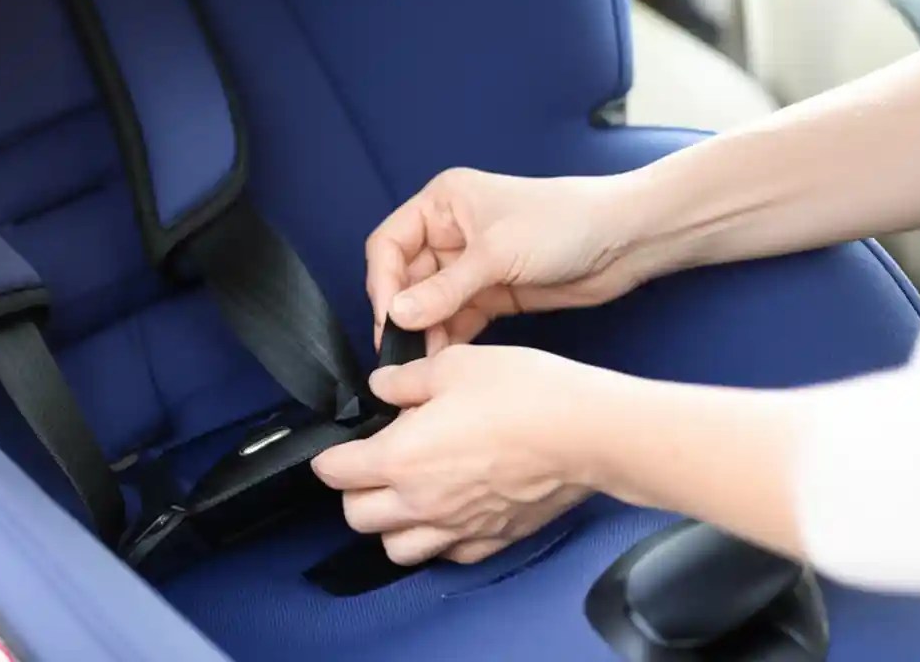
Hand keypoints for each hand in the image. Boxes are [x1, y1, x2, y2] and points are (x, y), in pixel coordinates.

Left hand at [312, 345, 618, 565]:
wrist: (589, 433)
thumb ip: (406, 380)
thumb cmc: (526, 395)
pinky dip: (437, 538)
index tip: (339, 446)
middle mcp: (421, 502)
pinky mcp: (490, 539)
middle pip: (356, 517)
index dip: (330, 456)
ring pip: (396, 548)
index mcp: (400, 458)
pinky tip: (448, 510)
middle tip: (372, 464)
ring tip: (406, 494)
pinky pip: (446, 555)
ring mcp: (456, 527)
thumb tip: (382, 386)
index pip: (335, 472)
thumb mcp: (454, 365)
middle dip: (354, 491)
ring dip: (390, 524)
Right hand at [366, 167, 653, 350]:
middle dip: (402, 313)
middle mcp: (451, 233)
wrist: (624, 240)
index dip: (383, 282)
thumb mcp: (496, 253)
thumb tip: (398, 315)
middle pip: (405, 279)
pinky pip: (455, 320)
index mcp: (443, 204)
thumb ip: (444, 289)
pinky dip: (448, 340)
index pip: (389, 244)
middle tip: (400, 349)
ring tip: (422, 361)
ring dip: (424, 332)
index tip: (388, 318)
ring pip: (428, 304)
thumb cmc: (565, 221)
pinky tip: (444, 359)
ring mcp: (470, 266)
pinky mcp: (490, 294)